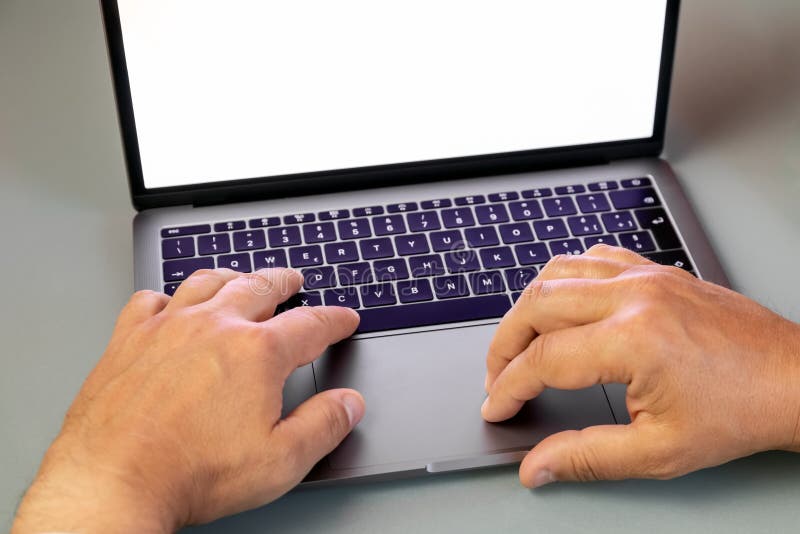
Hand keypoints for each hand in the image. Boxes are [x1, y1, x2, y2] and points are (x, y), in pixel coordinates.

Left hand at [13, 268, 363, 532]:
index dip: (335, 320)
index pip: (311, 325)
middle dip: (284, 282)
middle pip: (260, 288)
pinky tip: (171, 304)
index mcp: (256, 353)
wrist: (113, 482)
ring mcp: (168, 328)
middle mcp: (213, 327)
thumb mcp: (280, 461)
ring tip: (242, 278)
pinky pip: (151, 300)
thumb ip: (323, 426)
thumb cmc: (191, 473)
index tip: (344, 319)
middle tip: (295, 280)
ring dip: (232, 277)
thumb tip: (349, 403)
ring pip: (207, 283)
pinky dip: (167, 297)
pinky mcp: (128, 339)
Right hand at [482, 245, 799, 487]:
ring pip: (557, 273)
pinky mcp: (656, 269)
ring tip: (518, 341)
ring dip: (527, 308)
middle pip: (537, 306)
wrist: (795, 380)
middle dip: (504, 346)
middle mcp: (634, 296)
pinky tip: (561, 302)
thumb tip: (537, 466)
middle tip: (497, 378)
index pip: (543, 359)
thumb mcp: (659, 451)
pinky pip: (592, 257)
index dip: (508, 386)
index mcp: (634, 340)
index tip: (497, 407)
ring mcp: (645, 275)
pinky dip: (563, 278)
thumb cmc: (740, 412)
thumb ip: (587, 457)